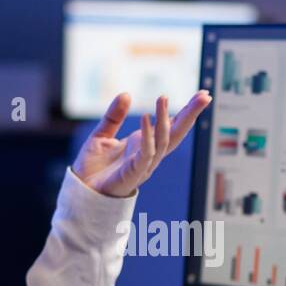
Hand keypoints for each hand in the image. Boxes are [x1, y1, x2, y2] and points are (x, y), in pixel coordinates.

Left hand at [71, 90, 212, 197]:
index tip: (202, 95)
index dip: (186, 112)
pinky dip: (148, 136)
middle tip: (205, 96)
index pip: (171, 126)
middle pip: (176, 133)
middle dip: (191, 114)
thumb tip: (126, 94)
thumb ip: (114, 116)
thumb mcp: (102, 135)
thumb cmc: (92, 169)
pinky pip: (145, 153)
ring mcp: (143, 165)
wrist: (81, 192)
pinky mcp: (133, 173)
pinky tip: (145, 116)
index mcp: (144, 144)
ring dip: (165, 119)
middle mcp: (148, 154)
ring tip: (163, 97)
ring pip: (163, 142)